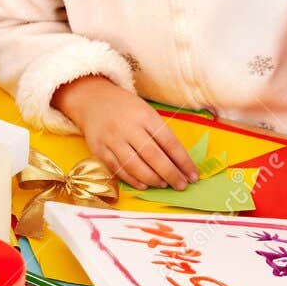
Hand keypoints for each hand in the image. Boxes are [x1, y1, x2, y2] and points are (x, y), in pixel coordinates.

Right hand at [56, 77, 198, 190]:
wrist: (93, 100)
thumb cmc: (127, 109)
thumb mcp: (147, 113)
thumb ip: (161, 135)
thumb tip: (179, 163)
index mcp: (145, 116)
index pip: (169, 142)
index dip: (183, 162)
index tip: (193, 175)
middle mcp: (128, 128)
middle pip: (153, 156)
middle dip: (170, 174)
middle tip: (181, 185)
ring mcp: (112, 140)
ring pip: (135, 166)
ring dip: (153, 179)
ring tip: (164, 184)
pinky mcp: (100, 150)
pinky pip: (118, 170)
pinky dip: (133, 180)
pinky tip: (145, 184)